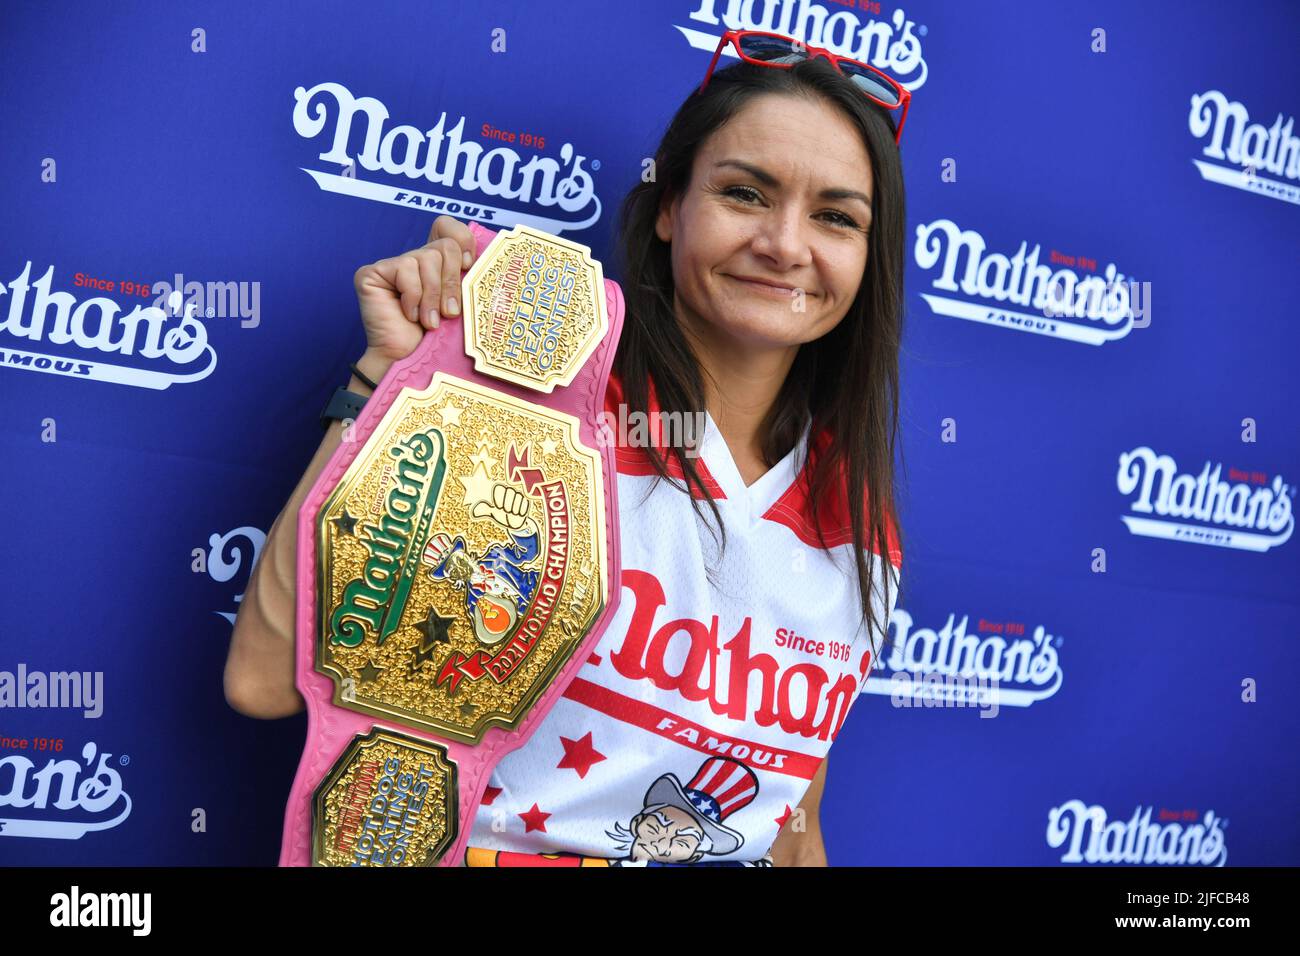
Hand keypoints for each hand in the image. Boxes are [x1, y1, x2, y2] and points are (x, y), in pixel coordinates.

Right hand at [351, 214, 479, 376]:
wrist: (407, 361)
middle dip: (451, 282)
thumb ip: (464, 278)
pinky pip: (406, 269)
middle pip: (444, 246)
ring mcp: (392, 265)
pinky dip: (413, 297)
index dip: (462, 239)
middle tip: (449, 313)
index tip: (469, 266)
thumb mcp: (459, 304)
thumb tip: (478, 260)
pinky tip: (408, 315)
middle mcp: (414, 259)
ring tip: (430, 321)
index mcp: (437, 264)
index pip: (447, 227)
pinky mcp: (372, 273)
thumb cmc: (435, 340)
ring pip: (427, 258)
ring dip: (433, 296)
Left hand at [471, 483, 529, 529]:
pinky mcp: (526, 501)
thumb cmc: (498, 513)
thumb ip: (483, 509)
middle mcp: (509, 491)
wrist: (510, 520)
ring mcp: (518, 496)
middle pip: (510, 491)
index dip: (499, 497)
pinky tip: (517, 514)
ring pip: (518, 497)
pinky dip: (521, 510)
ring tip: (511, 513)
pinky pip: (525, 503)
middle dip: (507, 503)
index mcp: (500, 491)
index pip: (500, 488)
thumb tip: (474, 511)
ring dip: (514, 508)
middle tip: (505, 511)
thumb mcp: (490, 512)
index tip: (497, 507)